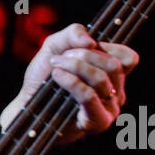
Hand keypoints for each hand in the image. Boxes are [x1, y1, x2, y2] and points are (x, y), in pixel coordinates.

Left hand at [0, 23, 138, 143]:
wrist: (27, 106)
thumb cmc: (43, 78)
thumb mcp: (55, 46)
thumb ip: (73, 33)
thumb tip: (91, 41)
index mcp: (113, 76)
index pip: (128, 58)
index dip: (106, 47)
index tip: (79, 48)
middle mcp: (116, 93)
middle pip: (113, 65)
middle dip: (84, 56)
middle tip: (59, 59)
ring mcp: (109, 109)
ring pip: (101, 79)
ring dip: (75, 67)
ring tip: (55, 68)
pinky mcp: (97, 122)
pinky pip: (89, 96)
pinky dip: (72, 82)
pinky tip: (57, 76)